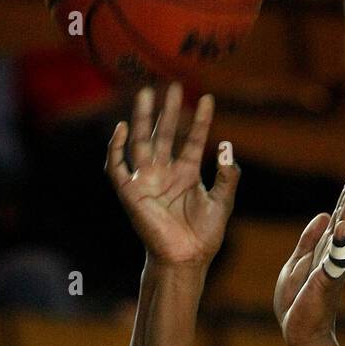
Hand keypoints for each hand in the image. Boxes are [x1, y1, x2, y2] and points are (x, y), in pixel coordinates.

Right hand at [106, 83, 239, 266]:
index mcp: (186, 174)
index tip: (209, 99)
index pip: (193, 140)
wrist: (186, 259)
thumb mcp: (221, 203)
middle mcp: (165, 172)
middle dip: (168, 111)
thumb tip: (228, 147)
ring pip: (141, 142)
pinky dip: (116, 148)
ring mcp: (146, 180)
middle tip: (174, 86)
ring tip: (146, 93)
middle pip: (164, 134)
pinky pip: (117, 166)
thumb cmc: (203, 236)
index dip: (200, 121)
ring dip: (143, 119)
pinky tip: (123, 128)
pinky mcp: (130, 192)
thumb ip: (228, 177)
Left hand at [274, 169, 344, 345]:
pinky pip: (331, 259)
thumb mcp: (297, 264)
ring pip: (343, 233)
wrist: (301, 334)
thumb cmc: (299, 302)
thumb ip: (309, 241)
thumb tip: (325, 215)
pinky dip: (337, 243)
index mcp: (327, 250)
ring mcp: (331, 268)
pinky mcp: (323, 282)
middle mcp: (334, 256)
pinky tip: (342, 225)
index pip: (340, 216)